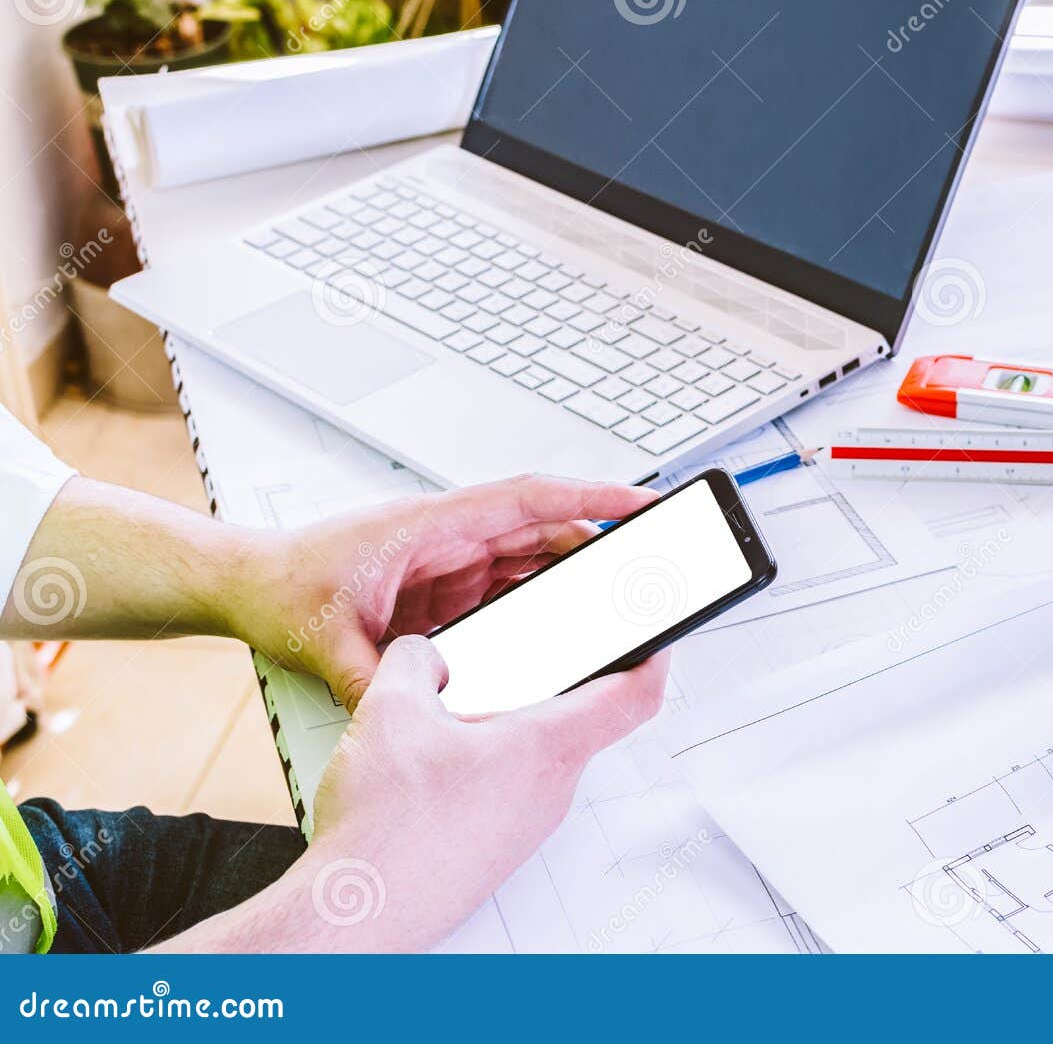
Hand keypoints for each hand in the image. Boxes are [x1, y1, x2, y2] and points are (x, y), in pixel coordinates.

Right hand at [154, 637, 668, 951]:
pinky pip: (509, 791)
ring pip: (538, 757)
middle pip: (582, 719)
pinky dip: (484, 765)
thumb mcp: (391, 710)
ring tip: (449, 710)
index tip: (651, 630)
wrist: (355, 916)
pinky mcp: (497, 849)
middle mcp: (551, 791)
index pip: (637, 695)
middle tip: (521, 650)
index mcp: (548, 748)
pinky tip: (431, 762)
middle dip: (552, 680)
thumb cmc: (384, 829)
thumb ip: (416, 659)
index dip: (653, 651)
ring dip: (507, 725)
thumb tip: (425, 654)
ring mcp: (527, 827)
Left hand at [234, 475, 656, 707]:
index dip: (593, 497)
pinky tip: (554, 633)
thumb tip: (414, 716)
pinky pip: (507, 587)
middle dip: (598, 548)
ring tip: (610, 609)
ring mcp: (450, 559)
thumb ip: (376, 682)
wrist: (247, 583)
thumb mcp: (327, 645)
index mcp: (431, 526)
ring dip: (569, 580)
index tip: (642, 502)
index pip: (530, 500)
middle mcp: (449, 536)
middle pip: (544, 531)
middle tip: (644, 574)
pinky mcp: (445, 585)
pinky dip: (537, 605)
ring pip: (530, 560)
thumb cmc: (283, 588)